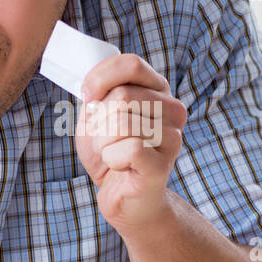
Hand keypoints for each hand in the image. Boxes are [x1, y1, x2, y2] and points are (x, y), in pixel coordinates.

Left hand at [74, 54, 186, 236]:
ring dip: (103, 142)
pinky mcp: (162, 164)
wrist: (123, 197)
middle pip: (123, 95)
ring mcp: (172, 138)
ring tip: (112, 154)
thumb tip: (92, 91)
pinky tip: (119, 166)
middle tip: (104, 139)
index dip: (100, 78)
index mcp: (158, 90)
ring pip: (121, 122)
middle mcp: (173, 110)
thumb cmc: (111, 153)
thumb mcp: (97, 116)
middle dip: (99, 120)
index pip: (131, 64)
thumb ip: (97, 94)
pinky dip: (111, 159)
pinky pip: (129, 149)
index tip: (88, 99)